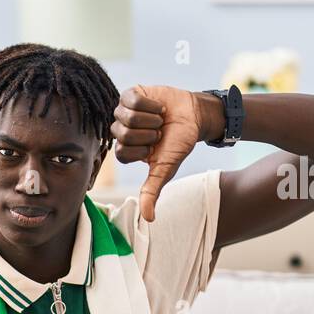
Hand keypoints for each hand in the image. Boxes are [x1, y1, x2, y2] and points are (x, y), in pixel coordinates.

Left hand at [111, 85, 214, 221]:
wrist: (194, 117)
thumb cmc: (178, 143)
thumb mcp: (165, 169)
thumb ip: (153, 190)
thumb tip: (148, 219)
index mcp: (124, 150)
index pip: (121, 153)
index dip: (143, 150)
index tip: (156, 147)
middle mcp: (120, 131)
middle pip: (122, 134)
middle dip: (148, 134)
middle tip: (159, 132)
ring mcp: (123, 111)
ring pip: (127, 117)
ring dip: (150, 119)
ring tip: (159, 119)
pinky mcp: (130, 93)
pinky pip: (132, 99)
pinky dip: (150, 104)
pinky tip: (158, 106)